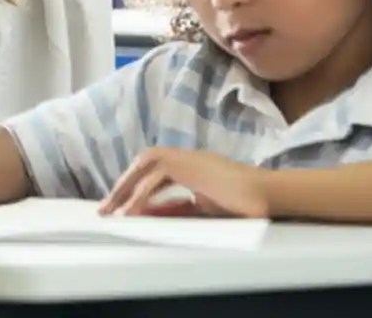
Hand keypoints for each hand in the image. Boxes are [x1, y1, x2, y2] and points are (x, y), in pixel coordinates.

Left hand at [98, 147, 269, 217]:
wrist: (265, 196)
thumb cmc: (241, 203)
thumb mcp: (199, 208)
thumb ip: (173, 208)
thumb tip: (145, 213)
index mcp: (190, 165)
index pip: (153, 171)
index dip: (134, 187)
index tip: (117, 206)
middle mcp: (187, 157)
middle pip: (145, 162)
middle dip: (123, 184)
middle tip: (105, 207)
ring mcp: (191, 158)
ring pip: (148, 165)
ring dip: (127, 187)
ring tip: (112, 210)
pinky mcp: (192, 166)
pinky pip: (159, 177)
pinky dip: (143, 195)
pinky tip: (132, 211)